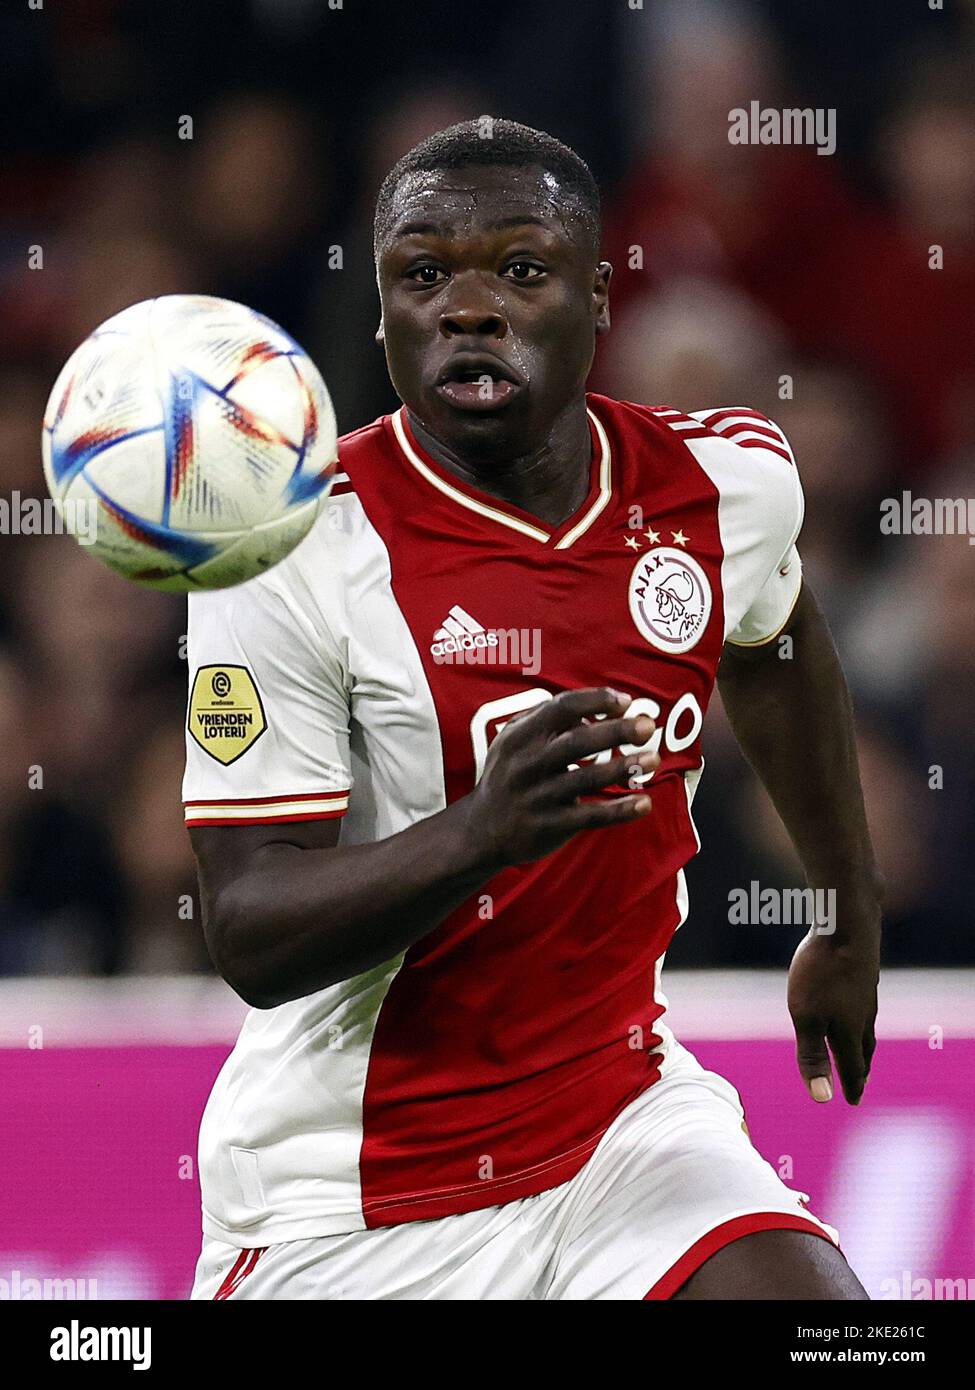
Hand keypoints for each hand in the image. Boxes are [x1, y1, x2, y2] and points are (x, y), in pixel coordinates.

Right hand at [464, 686, 658, 871]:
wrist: (482, 829)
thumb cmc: (511, 774)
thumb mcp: (513, 740)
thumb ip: (548, 719)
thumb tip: (597, 709)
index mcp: (521, 736)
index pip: (561, 707)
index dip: (595, 701)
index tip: (625, 701)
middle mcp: (528, 764)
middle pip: (578, 741)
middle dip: (616, 731)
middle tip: (648, 726)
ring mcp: (538, 796)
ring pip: (586, 779)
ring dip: (622, 767)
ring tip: (653, 759)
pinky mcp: (550, 826)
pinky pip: (590, 816)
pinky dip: (619, 810)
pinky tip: (644, 803)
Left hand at [788, 926, 879, 1104]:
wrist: (847, 925)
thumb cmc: (822, 973)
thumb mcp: (807, 1018)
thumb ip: (813, 1056)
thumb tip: (823, 1098)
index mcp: (849, 1030)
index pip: (851, 1066)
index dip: (850, 1085)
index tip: (852, 1100)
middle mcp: (863, 1014)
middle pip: (863, 1048)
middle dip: (860, 1067)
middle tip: (860, 1081)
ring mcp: (866, 991)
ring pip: (866, 1024)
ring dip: (863, 1041)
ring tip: (860, 1046)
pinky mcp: (864, 971)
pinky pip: (864, 1001)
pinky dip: (862, 1014)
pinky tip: (856, 1002)